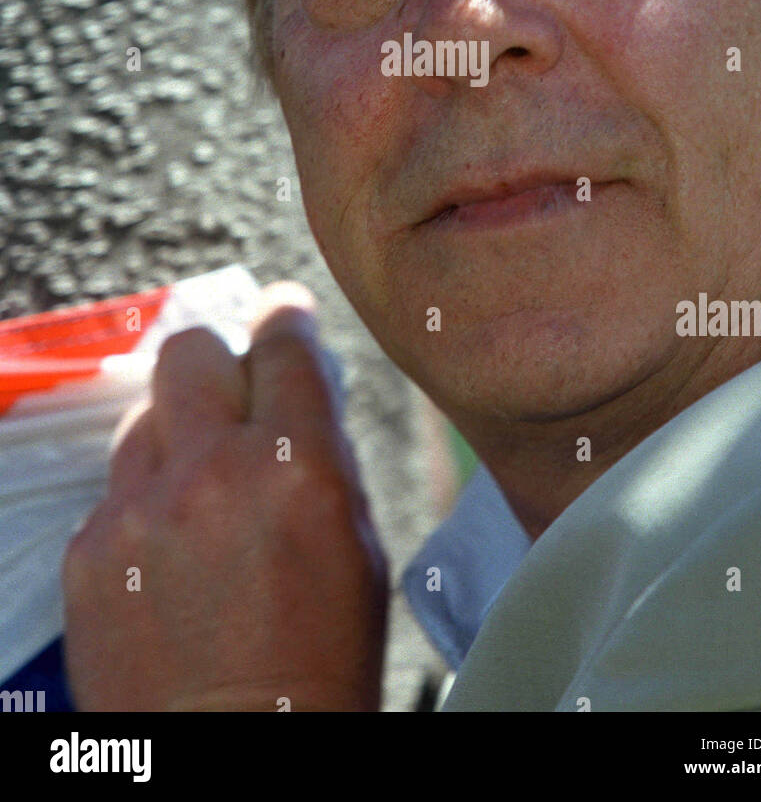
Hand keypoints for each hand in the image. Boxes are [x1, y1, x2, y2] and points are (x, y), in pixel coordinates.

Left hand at [62, 282, 388, 710]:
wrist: (237, 756)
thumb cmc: (319, 668)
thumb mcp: (359, 549)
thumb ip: (324, 460)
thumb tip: (301, 399)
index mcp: (298, 467)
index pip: (282, 343)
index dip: (285, 319)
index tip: (283, 316)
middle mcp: (211, 472)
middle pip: (189, 351)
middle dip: (215, 364)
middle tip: (232, 399)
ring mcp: (138, 510)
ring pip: (144, 418)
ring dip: (176, 440)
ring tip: (199, 498)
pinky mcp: (89, 550)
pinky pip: (115, 492)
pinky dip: (143, 508)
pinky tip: (167, 558)